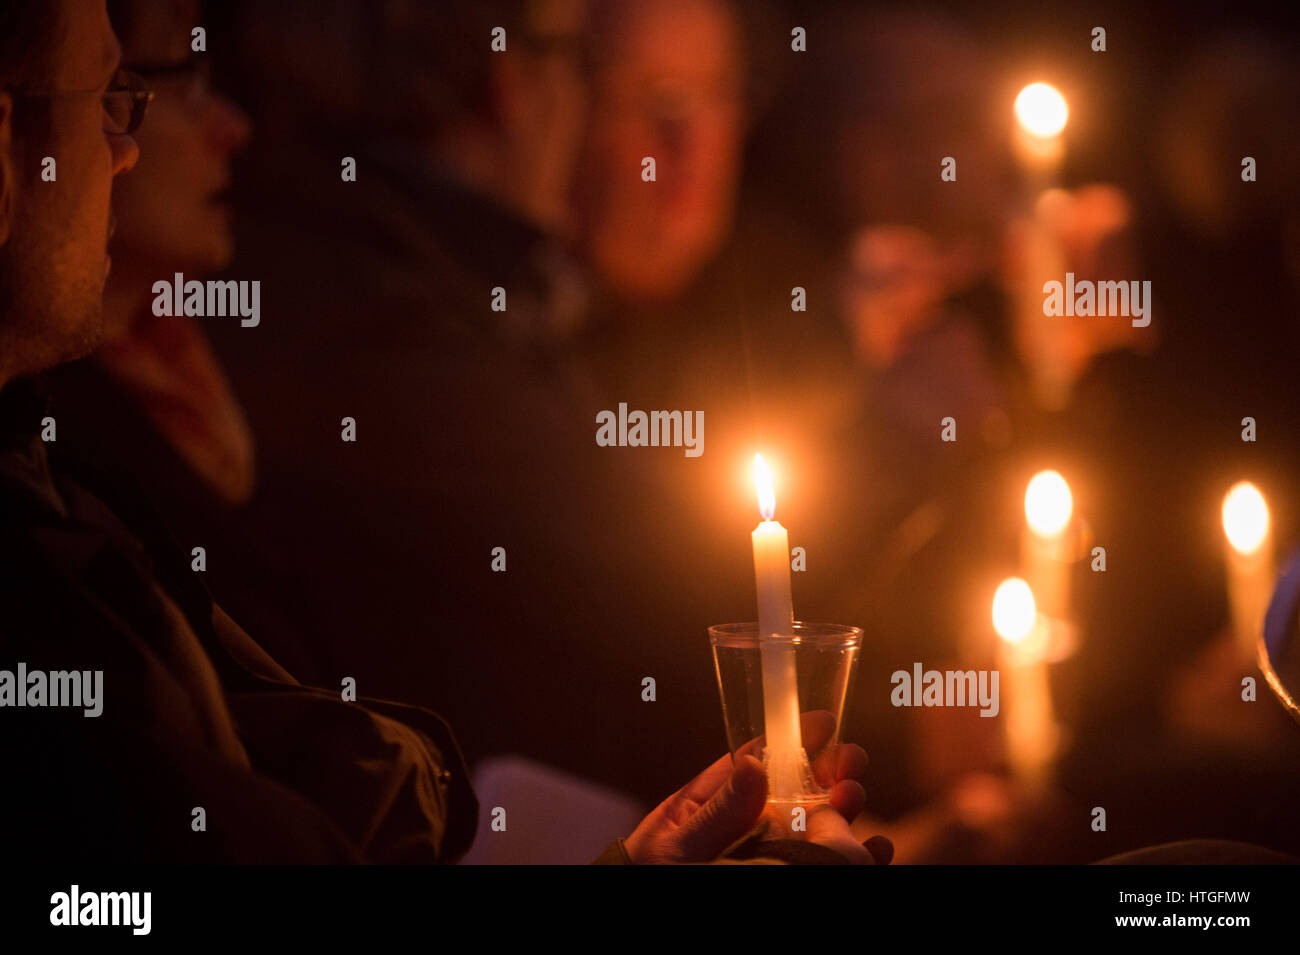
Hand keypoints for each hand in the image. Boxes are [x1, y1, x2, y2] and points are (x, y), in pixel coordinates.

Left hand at [625, 717, 891, 863]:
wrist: (647, 925)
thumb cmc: (649, 875)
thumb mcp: (675, 844)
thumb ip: (715, 811)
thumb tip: (753, 763)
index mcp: (716, 804)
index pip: (758, 762)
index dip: (792, 739)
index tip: (824, 721)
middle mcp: (748, 827)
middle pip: (797, 791)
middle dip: (829, 771)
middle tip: (853, 759)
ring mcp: (770, 854)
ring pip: (819, 826)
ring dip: (845, 809)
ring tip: (857, 797)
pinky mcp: (789, 874)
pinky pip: (826, 864)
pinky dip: (858, 856)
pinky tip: (878, 847)